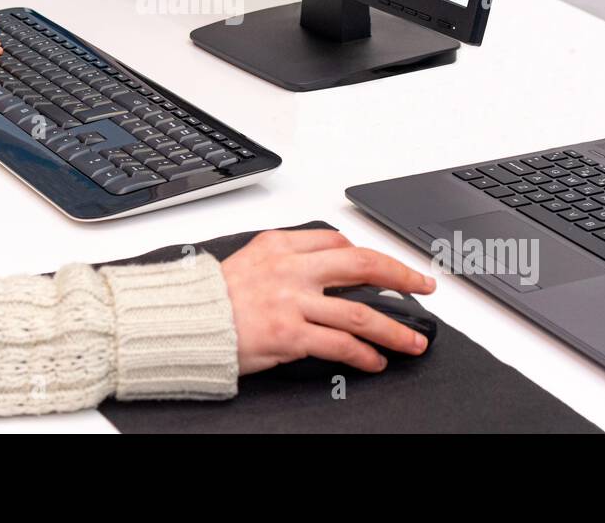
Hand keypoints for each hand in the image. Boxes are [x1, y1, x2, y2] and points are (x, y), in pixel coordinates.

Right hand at [221, 229, 436, 374]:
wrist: (180, 321)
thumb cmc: (211, 298)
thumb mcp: (249, 260)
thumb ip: (287, 259)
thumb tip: (326, 268)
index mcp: (279, 245)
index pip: (337, 243)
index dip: (369, 257)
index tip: (387, 269)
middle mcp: (290, 269)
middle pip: (361, 265)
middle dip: (401, 276)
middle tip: (423, 287)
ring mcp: (291, 302)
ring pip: (360, 311)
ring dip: (394, 329)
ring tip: (412, 342)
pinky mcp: (289, 336)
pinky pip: (340, 344)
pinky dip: (364, 354)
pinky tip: (374, 361)